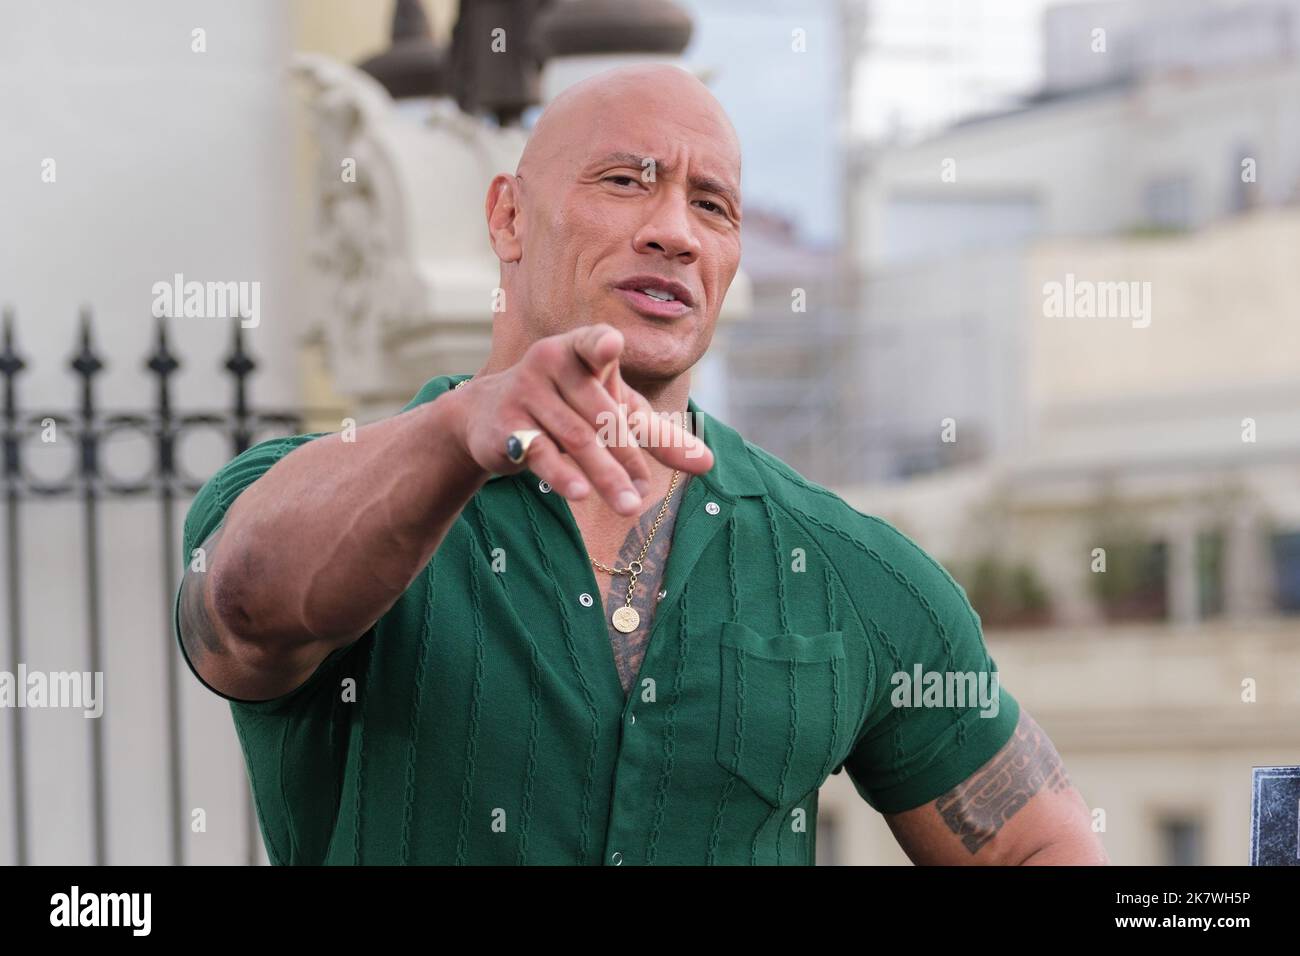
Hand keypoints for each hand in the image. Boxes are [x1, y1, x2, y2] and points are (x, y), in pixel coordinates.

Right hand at [451, 324, 712, 514]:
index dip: (601, 345)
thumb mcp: (611, 410)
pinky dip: (560, 474)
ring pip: (574, 439)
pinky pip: (538, 452)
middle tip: (644, 493)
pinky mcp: (506, 426)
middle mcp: (550, 363)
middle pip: (599, 415)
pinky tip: (580, 494)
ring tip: (630, 506)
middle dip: (625, 455)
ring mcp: (525, 393)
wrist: (486, 414)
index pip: (593, 344)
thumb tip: (707, 463)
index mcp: (580, 349)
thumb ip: (657, 433)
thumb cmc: (567, 404)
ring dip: (604, 475)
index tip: (610, 346)